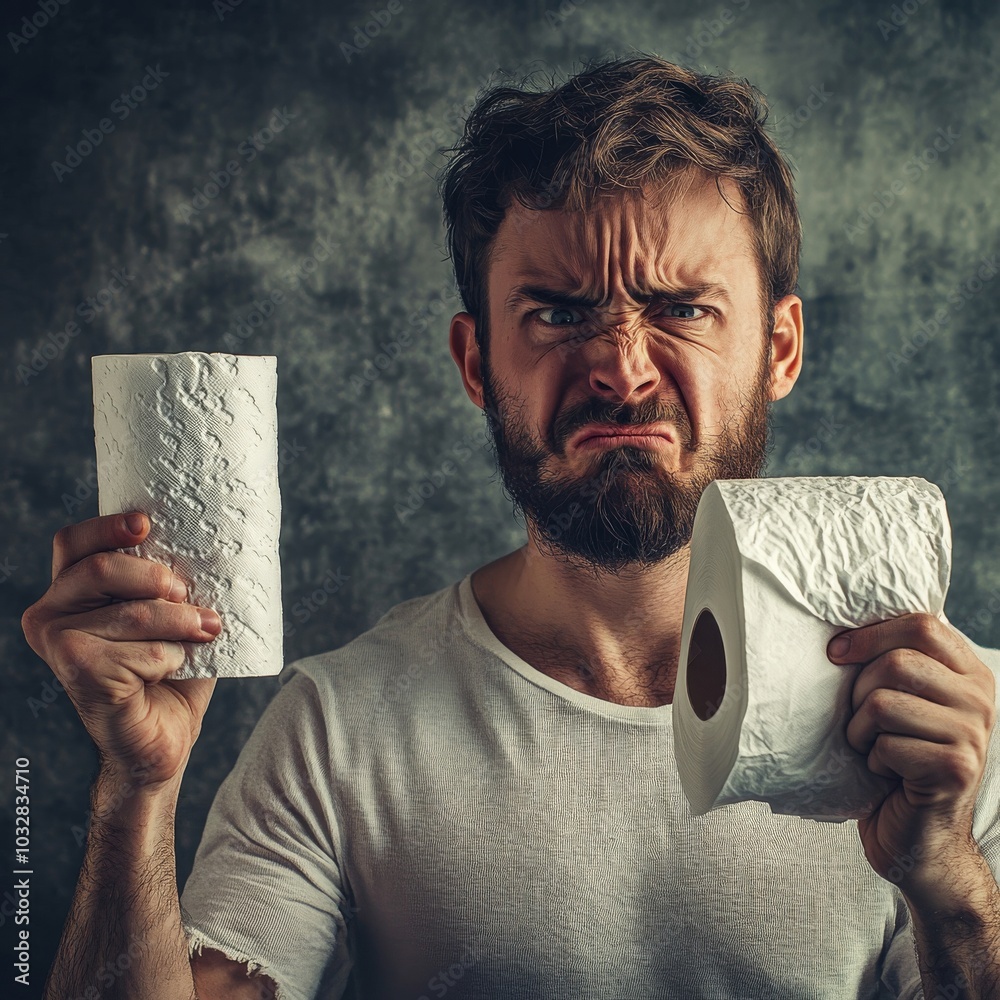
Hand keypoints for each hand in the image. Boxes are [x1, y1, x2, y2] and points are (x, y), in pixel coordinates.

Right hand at [20, 512, 221, 788]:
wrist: (160, 742)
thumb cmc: (168, 675)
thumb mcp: (173, 617)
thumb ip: (174, 582)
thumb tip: (213, 541)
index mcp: (69, 593)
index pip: (73, 543)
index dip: (106, 527)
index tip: (146, 524)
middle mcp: (51, 615)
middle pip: (102, 569)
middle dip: (158, 578)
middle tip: (189, 596)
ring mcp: (59, 646)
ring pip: (133, 613)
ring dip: (181, 624)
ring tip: (204, 633)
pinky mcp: (78, 675)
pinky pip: (141, 652)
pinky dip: (170, 659)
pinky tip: (168, 673)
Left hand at [827, 612, 996, 895]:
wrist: (919, 840)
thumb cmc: (897, 762)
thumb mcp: (902, 702)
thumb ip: (894, 665)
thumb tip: (843, 627)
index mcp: (969, 674)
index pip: (923, 625)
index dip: (871, 634)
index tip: (837, 652)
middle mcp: (980, 700)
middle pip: (897, 663)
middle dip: (859, 691)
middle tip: (860, 719)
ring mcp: (972, 736)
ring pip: (884, 703)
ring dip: (860, 729)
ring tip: (872, 747)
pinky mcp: (956, 770)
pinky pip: (887, 744)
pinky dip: (871, 760)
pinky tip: (886, 774)